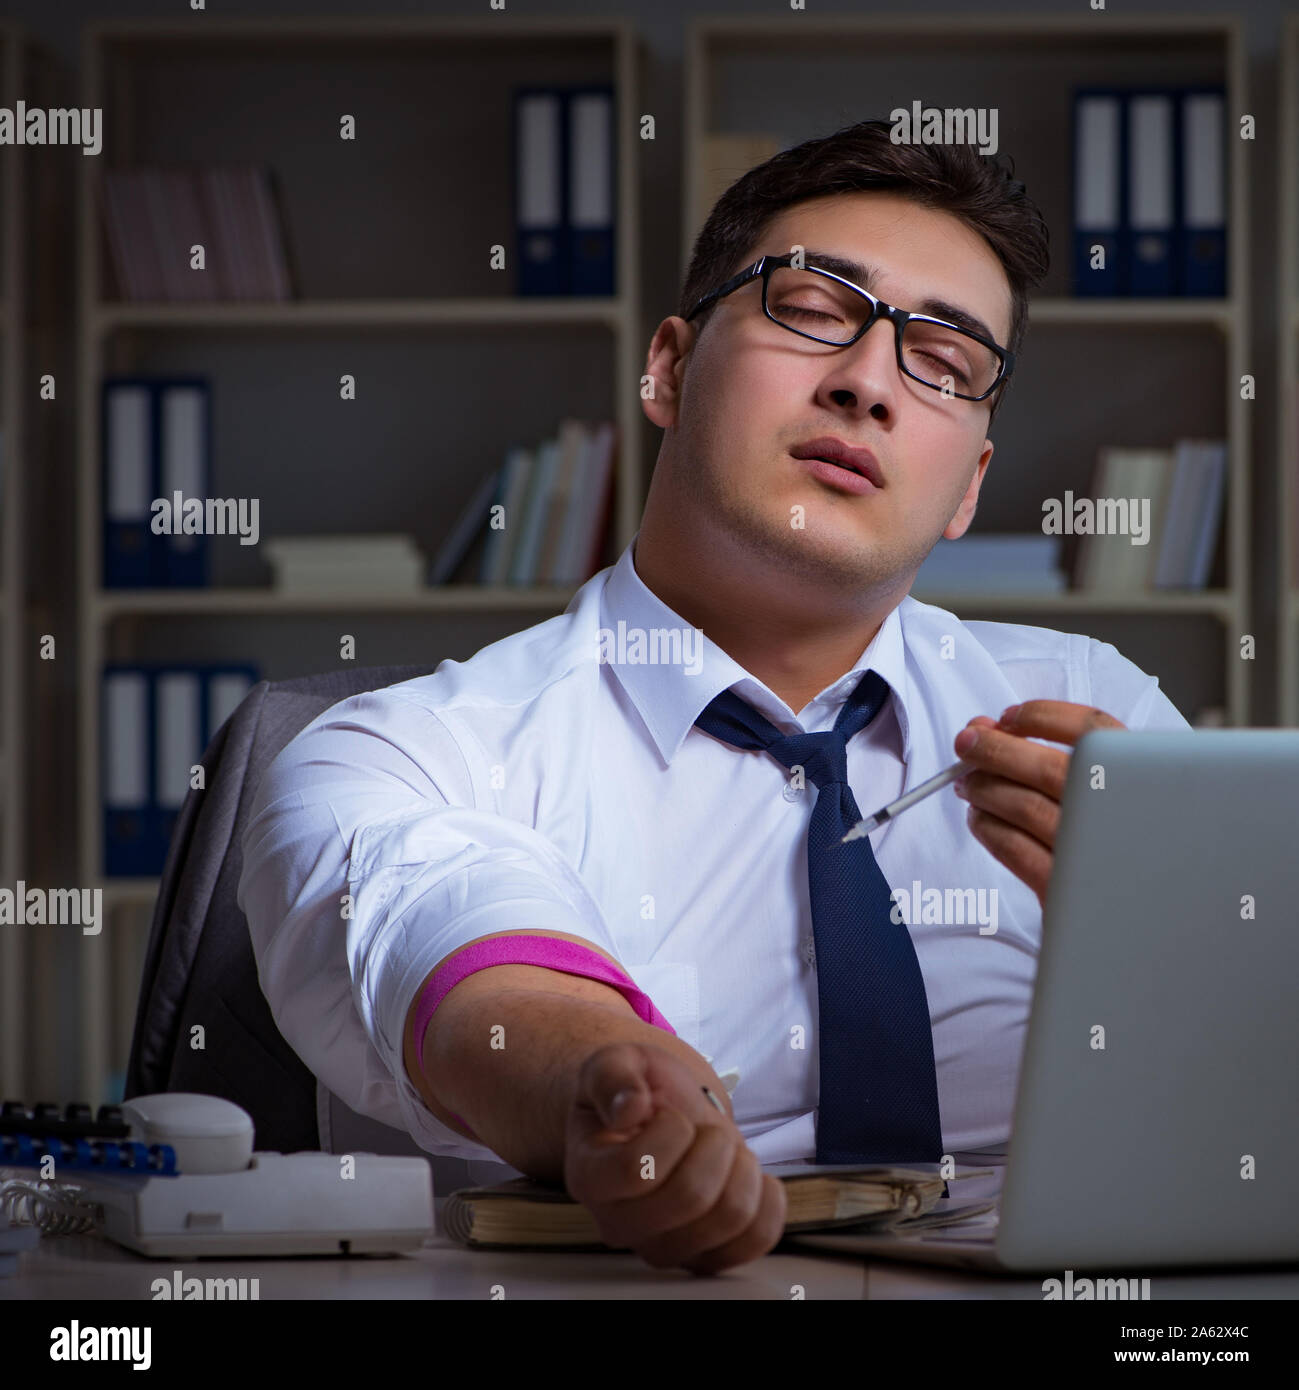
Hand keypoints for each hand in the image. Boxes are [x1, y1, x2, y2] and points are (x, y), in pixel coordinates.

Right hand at [563, 1041, 786, 1275]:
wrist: (659, 1118)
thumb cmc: (637, 1090)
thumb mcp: (617, 1062)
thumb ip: (613, 1077)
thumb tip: (629, 1109)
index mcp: (590, 1177)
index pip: (636, 1169)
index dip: (672, 1130)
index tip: (671, 1113)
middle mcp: (620, 1225)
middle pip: (691, 1196)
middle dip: (714, 1142)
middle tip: (705, 1128)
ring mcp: (664, 1248)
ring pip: (731, 1217)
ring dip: (742, 1166)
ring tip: (723, 1149)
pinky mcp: (705, 1260)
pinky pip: (757, 1240)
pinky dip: (768, 1199)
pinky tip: (747, 1173)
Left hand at [952, 700, 1126, 908]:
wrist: (1148, 929)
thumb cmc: (1122, 848)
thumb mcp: (1116, 795)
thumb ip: (1064, 755)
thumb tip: (987, 727)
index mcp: (1146, 781)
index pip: (1095, 730)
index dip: (1042, 716)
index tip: (1008, 718)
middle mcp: (1124, 815)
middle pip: (1049, 767)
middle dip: (995, 749)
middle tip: (967, 743)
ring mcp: (1095, 855)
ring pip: (1024, 807)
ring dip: (984, 788)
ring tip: (968, 784)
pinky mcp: (1067, 891)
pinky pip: (1014, 850)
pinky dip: (988, 828)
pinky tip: (980, 819)